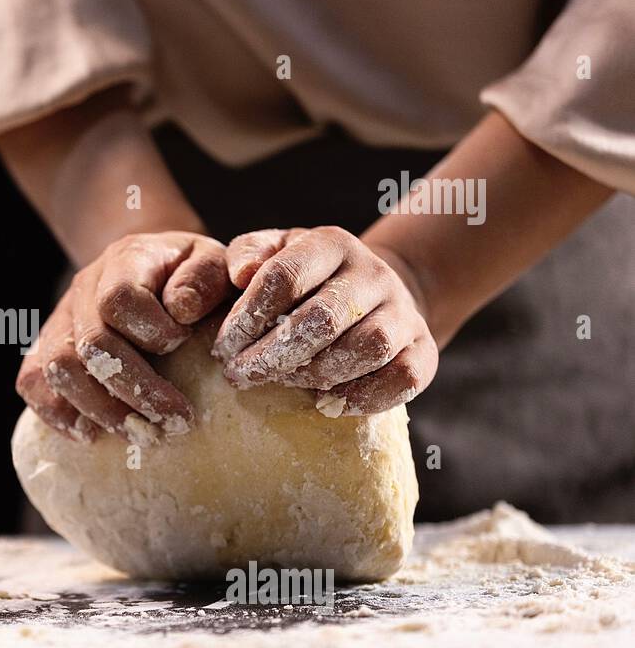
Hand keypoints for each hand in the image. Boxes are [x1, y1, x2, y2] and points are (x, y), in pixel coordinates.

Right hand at [17, 231, 230, 442]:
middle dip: (135, 390)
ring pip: (58, 368)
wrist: (155, 266)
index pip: (118, 299)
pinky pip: (32, 380)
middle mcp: (85, 287)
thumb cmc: (191, 275)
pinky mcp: (48, 346)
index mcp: (124, 260)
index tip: (183, 345)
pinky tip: (91, 433)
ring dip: (101, 409)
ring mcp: (62, 318)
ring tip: (140, 434)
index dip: (151, 331)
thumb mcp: (213, 262)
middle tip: (175, 421)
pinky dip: (57, 413)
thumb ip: (205, 278)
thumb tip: (181, 310)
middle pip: (90, 343)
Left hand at [212, 226, 436, 415]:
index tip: (223, 348)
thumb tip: (241, 274)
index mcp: (331, 244)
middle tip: (240, 375)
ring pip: (368, 347)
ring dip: (316, 374)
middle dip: (274, 354)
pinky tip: (326, 403)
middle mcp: (373, 273)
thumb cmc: (304, 280)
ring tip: (281, 382)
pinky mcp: (424, 350)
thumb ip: (248, 254)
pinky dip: (364, 397)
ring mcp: (403, 312)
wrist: (370, 297)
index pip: (284, 276)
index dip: (248, 317)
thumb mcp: (273, 254)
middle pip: (324, 317)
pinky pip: (403, 378)